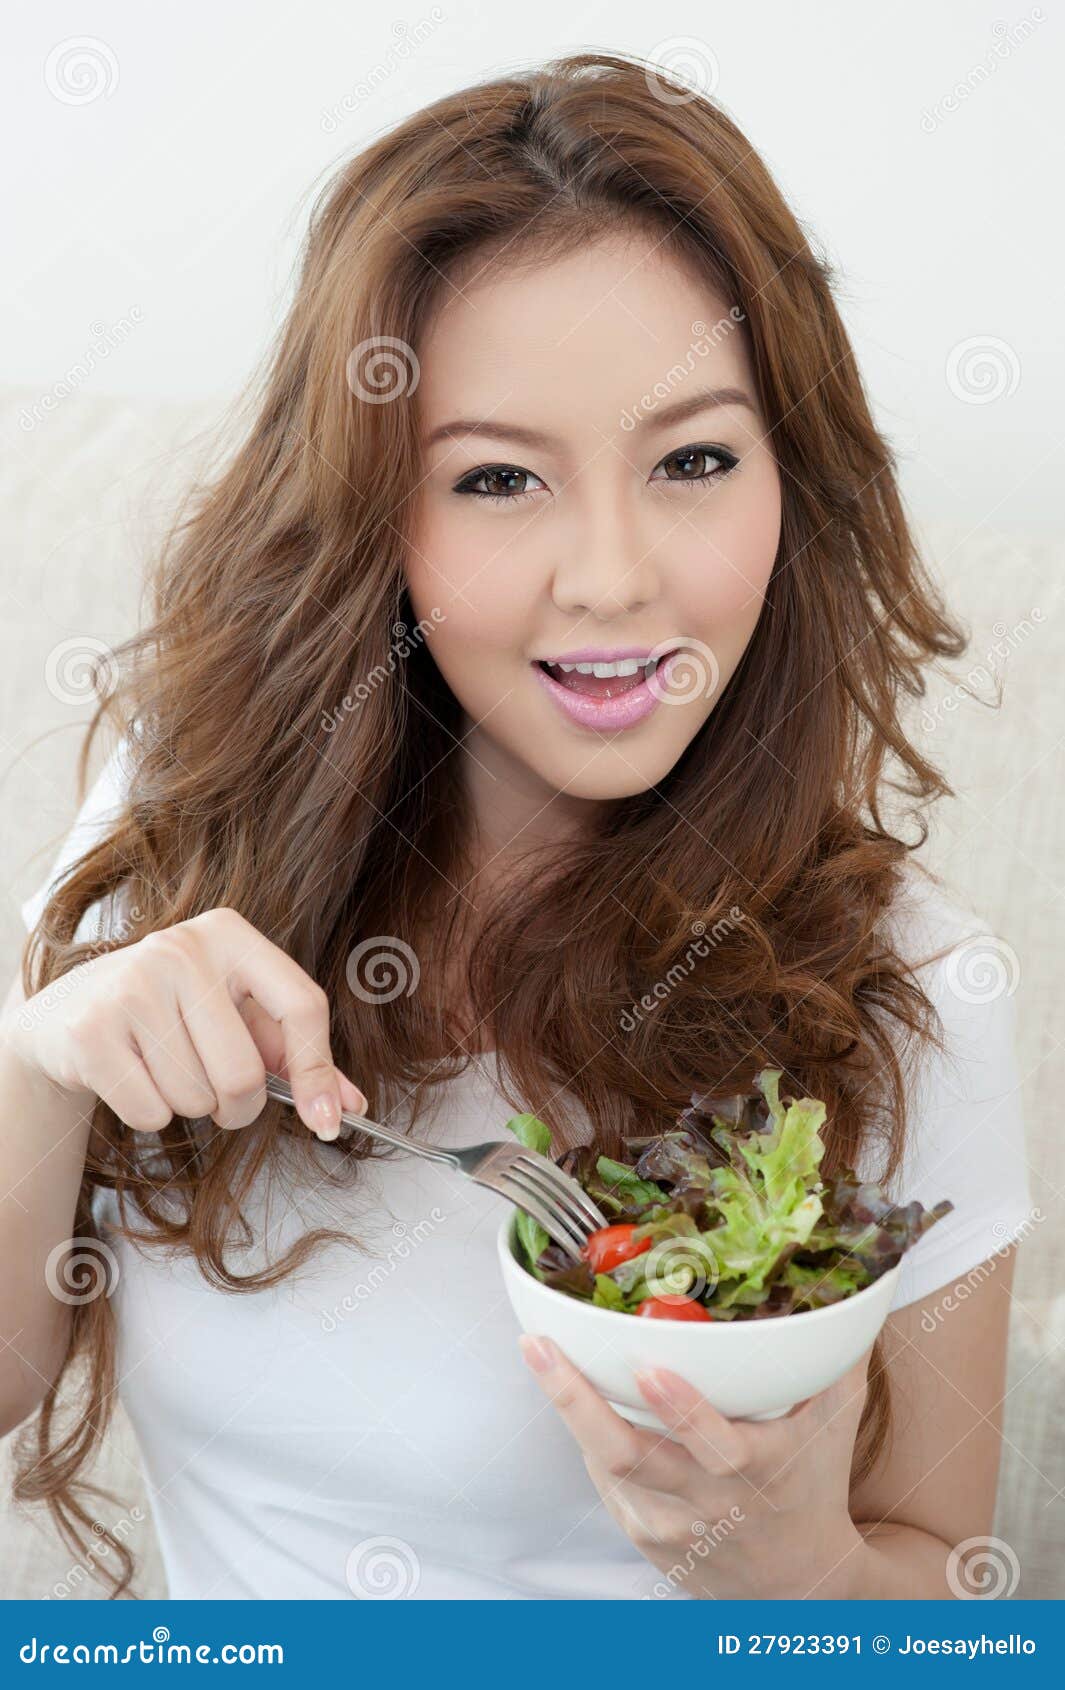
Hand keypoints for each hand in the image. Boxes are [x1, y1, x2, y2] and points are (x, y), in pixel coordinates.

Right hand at [5, 907, 366, 1138]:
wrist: (67, 1013)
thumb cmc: (169, 1014)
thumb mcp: (236, 1017)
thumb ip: (295, 1055)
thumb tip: (351, 1103)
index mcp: (230, 934)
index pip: (303, 1005)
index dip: (320, 1072)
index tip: (328, 1121)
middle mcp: (182, 948)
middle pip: (245, 1072)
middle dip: (239, 1106)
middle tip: (220, 1096)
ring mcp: (132, 984)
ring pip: (197, 1098)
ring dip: (190, 1106)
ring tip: (164, 1069)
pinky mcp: (91, 1029)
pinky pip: (151, 1112)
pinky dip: (150, 1114)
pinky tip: (131, 1076)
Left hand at [519, 1332, 869, 1598]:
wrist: (797, 1585)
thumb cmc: (813, 1482)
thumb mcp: (834, 1422)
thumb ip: (835, 1357)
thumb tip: (840, 1285)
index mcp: (758, 1468)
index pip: (716, 1445)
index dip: (681, 1409)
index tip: (649, 1367)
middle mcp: (707, 1501)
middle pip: (629, 1456)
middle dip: (577, 1400)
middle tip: (540, 1346)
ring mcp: (668, 1524)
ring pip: (605, 1465)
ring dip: (570, 1406)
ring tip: (541, 1351)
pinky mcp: (642, 1535)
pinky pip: (605, 1477)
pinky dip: (589, 1433)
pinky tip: (577, 1392)